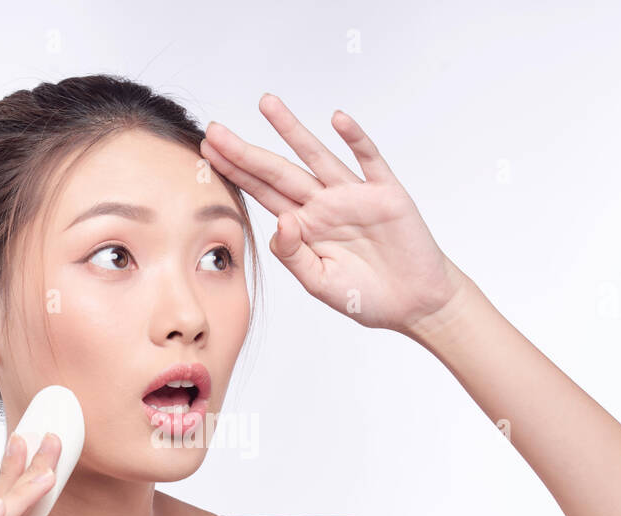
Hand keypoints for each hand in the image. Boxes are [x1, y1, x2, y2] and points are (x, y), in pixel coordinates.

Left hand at [199, 93, 468, 334]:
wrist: (413, 304)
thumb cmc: (365, 296)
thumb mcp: (319, 282)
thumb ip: (294, 255)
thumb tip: (279, 221)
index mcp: (303, 226)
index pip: (262, 193)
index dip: (236, 173)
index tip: (207, 154)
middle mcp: (324, 204)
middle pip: (278, 170)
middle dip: (246, 150)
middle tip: (215, 129)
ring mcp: (353, 195)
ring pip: (317, 156)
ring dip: (292, 129)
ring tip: (266, 104)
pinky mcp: (385, 194)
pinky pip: (368, 161)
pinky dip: (355, 139)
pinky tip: (337, 120)